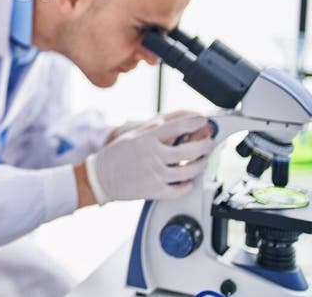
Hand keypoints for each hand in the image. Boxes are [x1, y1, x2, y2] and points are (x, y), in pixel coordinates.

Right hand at [85, 113, 214, 204]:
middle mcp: (152, 155)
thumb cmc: (117, 155)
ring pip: (189, 171)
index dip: (194, 122)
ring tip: (203, 161)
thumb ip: (154, 128)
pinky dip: (188, 184)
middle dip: (205, 145)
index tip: (203, 120)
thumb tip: (175, 122)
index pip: (177, 127)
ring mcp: (155, 174)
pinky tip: (189, 180)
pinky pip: (180, 189)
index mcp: (146, 139)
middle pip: (190, 150)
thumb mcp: (133, 134)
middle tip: (210, 143)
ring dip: (201, 165)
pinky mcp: (155, 191)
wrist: (101, 178)